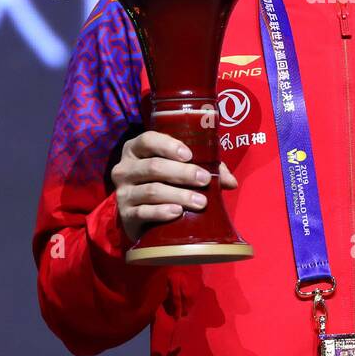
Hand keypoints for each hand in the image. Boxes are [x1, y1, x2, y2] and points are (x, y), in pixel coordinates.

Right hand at [111, 130, 238, 241]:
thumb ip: (206, 168)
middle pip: (154, 167)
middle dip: (182, 173)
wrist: (141, 215)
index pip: (148, 140)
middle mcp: (125, 168)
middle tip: (205, 180)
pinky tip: (177, 212)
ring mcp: (123, 192)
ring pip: (152, 190)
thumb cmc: (164, 183)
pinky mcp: (125, 215)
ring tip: (201, 202)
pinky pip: (143, 212)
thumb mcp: (180, 169)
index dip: (168, 146)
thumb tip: (231, 181)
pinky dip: (162, 212)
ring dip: (179, 195)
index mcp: (136, 149)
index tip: (189, 155)